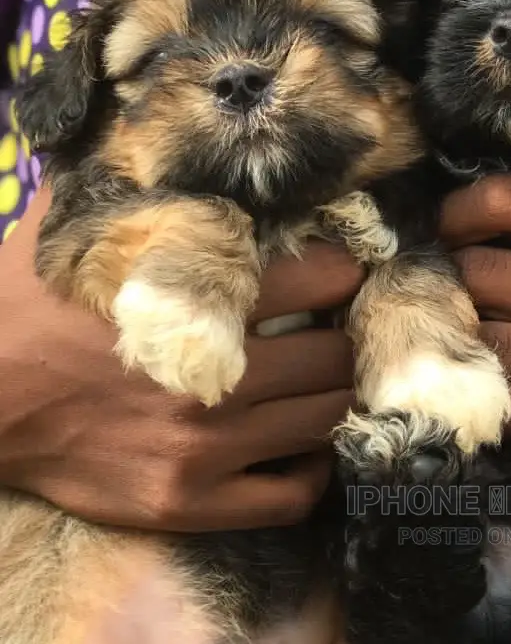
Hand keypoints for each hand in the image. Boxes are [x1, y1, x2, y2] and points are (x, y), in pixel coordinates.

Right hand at [0, 189, 362, 531]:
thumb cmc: (26, 309)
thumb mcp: (79, 233)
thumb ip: (143, 188)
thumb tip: (180, 139)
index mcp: (194, 305)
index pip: (321, 279)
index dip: (343, 271)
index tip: (342, 270)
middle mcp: (212, 383)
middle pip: (334, 357)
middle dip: (345, 335)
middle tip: (339, 328)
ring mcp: (205, 451)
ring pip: (324, 422)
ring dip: (334, 395)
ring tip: (323, 378)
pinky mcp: (190, 504)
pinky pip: (290, 497)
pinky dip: (310, 469)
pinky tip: (301, 443)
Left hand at [440, 176, 510, 497]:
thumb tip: (466, 224)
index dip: (458, 212)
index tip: (446, 228)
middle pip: (491, 279)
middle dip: (455, 283)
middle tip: (445, 289)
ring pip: (501, 350)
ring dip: (468, 343)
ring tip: (461, 336)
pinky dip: (498, 397)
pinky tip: (494, 384)